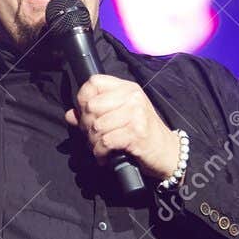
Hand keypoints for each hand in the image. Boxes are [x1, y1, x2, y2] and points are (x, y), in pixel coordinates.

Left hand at [64, 75, 181, 181]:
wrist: (167, 153)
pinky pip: (106, 141)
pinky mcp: (136, 133)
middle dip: (86, 126)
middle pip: (91, 106)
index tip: (85, 115)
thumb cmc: (142, 134)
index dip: (83, 99)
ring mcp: (136, 114)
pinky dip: (101, 153)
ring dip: (93, 142)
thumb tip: (70, 115)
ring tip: (100, 148)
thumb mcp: (120, 117)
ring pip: (97, 126)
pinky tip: (105, 156)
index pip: (94, 82)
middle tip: (93, 137)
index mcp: (127, 88)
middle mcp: (132, 97)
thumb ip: (95, 113)